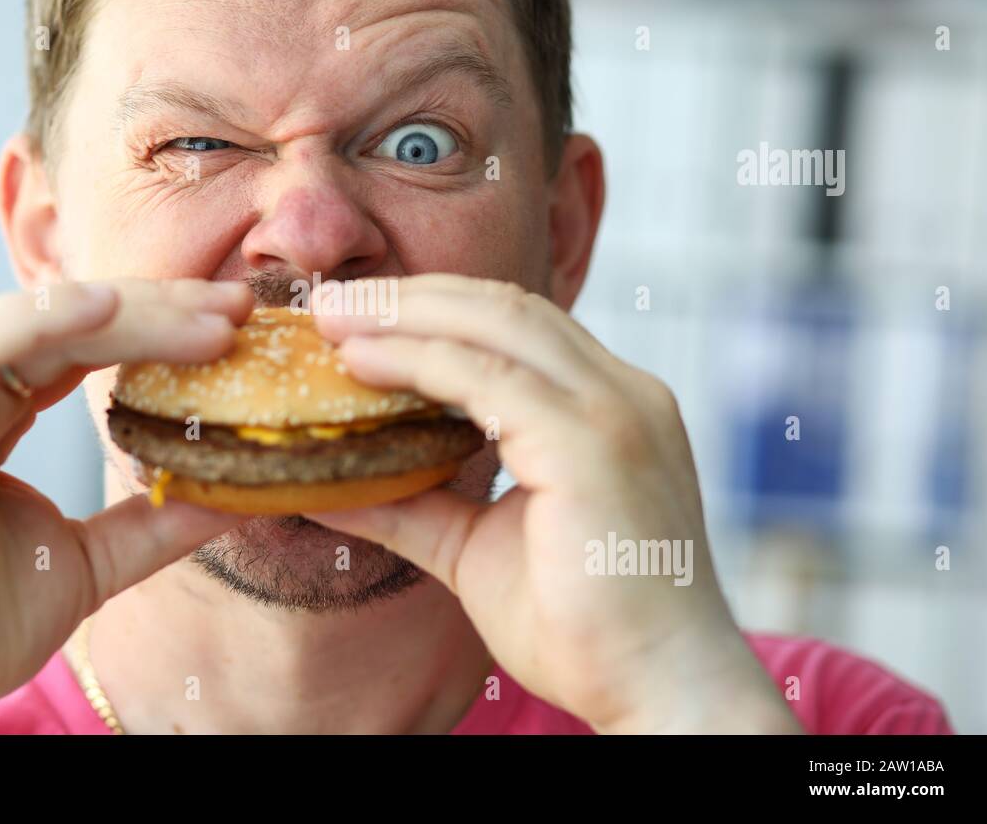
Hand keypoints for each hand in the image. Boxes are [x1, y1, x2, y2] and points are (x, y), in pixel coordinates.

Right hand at [0, 278, 252, 732]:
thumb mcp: (87, 564)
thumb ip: (151, 524)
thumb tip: (233, 498)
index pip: (87, 348)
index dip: (161, 329)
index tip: (238, 328)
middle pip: (72, 323)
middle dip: (162, 308)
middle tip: (241, 305)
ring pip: (39, 323)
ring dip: (129, 310)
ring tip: (209, 314)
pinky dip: (45, 320)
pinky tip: (112, 309)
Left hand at [310, 274, 798, 732]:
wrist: (658, 691)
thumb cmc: (579, 627)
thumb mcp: (475, 548)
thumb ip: (412, 507)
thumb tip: (328, 490)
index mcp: (608, 407)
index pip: (516, 327)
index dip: (434, 309)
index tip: (358, 315)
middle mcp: (622, 393)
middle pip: (505, 307)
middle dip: (411, 296)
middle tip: (330, 302)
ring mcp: (615, 412)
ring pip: (497, 326)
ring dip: (405, 314)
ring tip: (333, 318)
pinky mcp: (592, 445)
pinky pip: (489, 377)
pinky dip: (419, 359)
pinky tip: (362, 362)